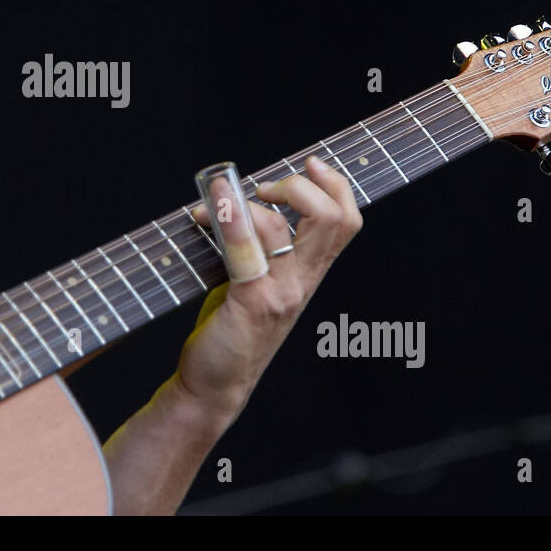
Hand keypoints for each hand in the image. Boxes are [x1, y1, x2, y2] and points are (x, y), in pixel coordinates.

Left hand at [176, 155, 361, 427]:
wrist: (214, 386)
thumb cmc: (233, 330)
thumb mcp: (259, 283)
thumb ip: (263, 248)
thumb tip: (242, 200)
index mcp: (308, 274)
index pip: (346, 221)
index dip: (335, 185)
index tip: (310, 164)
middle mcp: (302, 282)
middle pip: (331, 218)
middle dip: (298, 185)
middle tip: (264, 188)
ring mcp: (279, 292)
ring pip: (278, 227)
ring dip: (239, 201)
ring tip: (211, 204)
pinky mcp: (250, 302)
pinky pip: (244, 250)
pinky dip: (225, 221)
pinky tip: (204, 212)